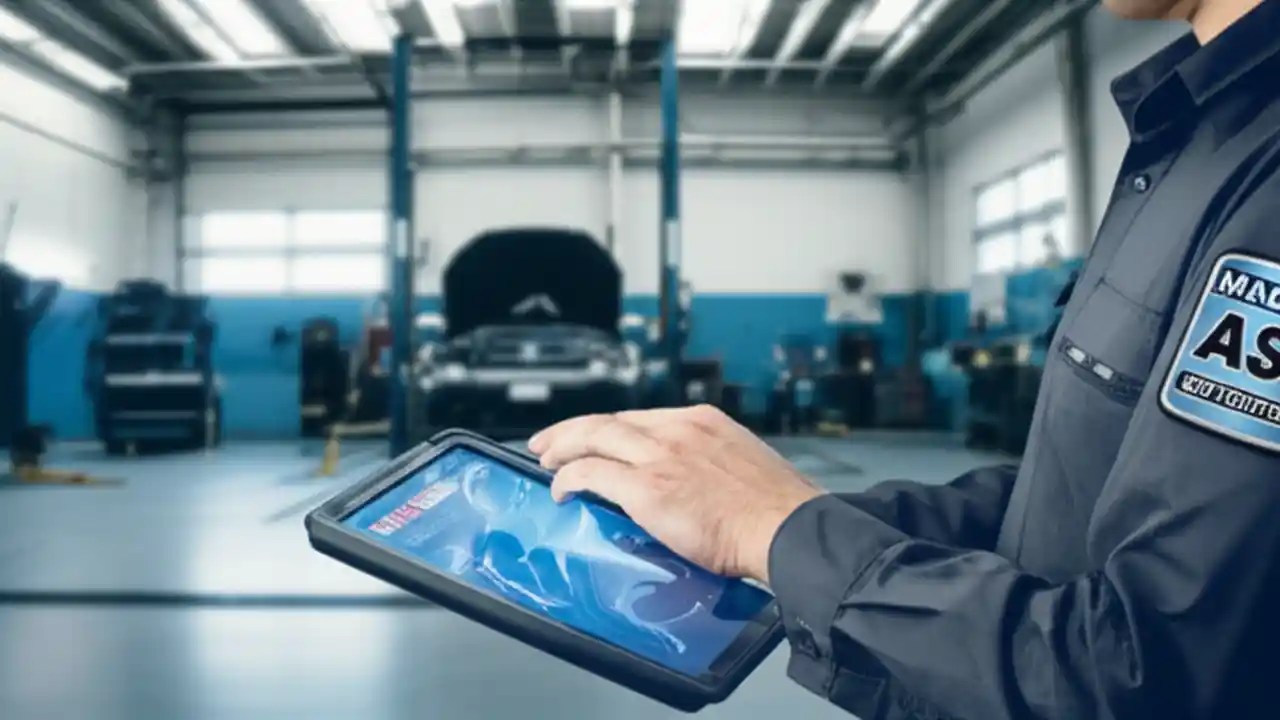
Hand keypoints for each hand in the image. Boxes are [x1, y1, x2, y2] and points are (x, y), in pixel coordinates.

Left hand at [528, 405, 823, 584]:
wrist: (786, 528)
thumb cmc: (775, 512)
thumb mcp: (741, 467)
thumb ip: (708, 466)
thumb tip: (688, 486)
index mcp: (702, 422)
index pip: (641, 419)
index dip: (609, 428)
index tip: (595, 438)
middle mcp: (677, 430)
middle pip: (609, 421)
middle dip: (573, 430)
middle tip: (548, 442)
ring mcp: (660, 456)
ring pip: (593, 437)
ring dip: (563, 447)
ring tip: (546, 460)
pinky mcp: (646, 488)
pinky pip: (592, 474)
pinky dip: (570, 478)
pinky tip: (561, 489)